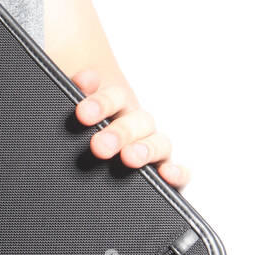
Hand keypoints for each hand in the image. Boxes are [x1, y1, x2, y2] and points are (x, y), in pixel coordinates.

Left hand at [71, 70, 190, 189]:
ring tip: (129, 158)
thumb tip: (85, 79)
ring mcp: (151, 147)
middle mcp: (136, 124)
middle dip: (120, 133)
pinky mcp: (161, 171)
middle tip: (99, 146)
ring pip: (160, 143)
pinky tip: (167, 175)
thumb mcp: (74, 107)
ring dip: (146, 149)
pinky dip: (178, 173)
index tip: (83, 113)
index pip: (114, 97)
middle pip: (138, 121)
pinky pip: (179, 173)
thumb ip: (76, 90)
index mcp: (114, 103)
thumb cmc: (79, 122)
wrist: (89, 138)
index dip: (102, 103)